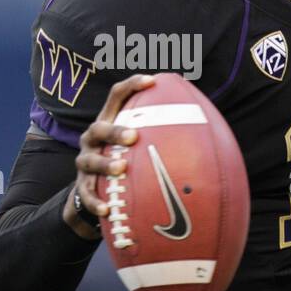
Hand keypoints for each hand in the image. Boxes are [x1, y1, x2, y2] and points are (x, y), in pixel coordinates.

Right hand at [62, 74, 155, 238]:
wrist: (94, 191)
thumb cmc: (125, 159)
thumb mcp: (137, 143)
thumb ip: (162, 132)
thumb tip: (207, 124)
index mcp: (109, 121)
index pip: (118, 96)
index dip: (133, 85)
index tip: (153, 81)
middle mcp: (93, 139)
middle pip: (100, 128)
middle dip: (116, 130)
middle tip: (134, 136)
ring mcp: (86, 162)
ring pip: (90, 160)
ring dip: (105, 164)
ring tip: (121, 168)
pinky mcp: (82, 186)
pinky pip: (87, 194)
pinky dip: (95, 201)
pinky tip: (107, 208)